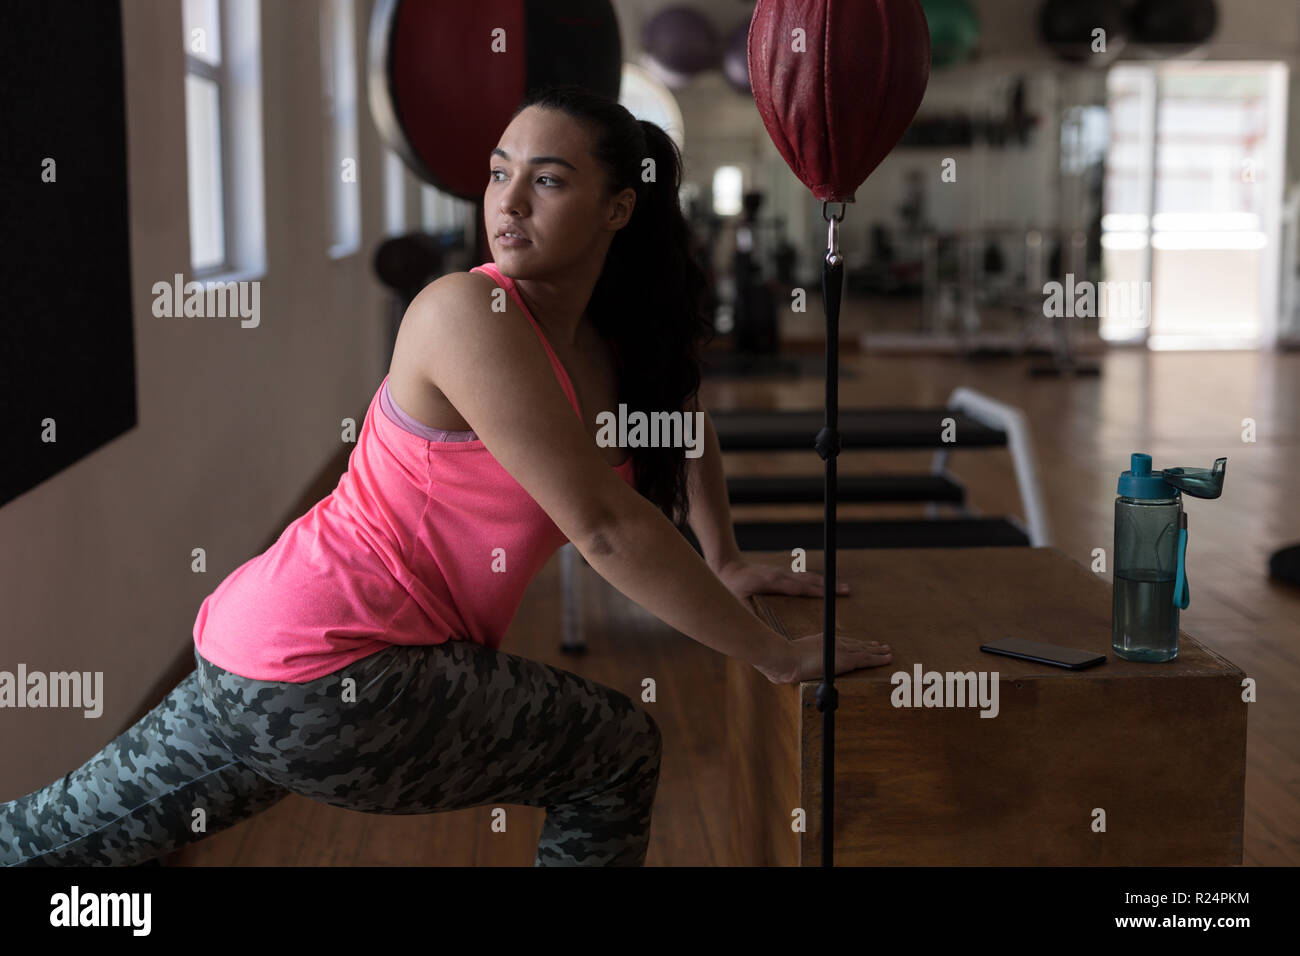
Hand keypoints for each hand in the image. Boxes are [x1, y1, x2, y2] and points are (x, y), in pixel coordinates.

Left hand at [716, 557, 850, 605]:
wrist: (727, 566)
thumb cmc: (732, 587)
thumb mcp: (738, 601)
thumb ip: (751, 611)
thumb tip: (760, 626)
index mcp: (772, 582)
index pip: (797, 587)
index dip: (814, 590)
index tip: (830, 594)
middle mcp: (780, 575)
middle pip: (808, 580)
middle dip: (829, 586)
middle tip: (847, 591)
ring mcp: (782, 573)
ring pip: (808, 577)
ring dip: (827, 583)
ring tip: (844, 589)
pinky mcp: (782, 574)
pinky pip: (803, 577)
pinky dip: (817, 582)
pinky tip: (827, 587)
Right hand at [756, 632, 892, 684]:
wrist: (784, 659)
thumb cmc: (781, 663)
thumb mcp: (787, 665)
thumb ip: (789, 669)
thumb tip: (781, 676)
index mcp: (822, 643)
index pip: (843, 643)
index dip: (855, 645)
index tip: (863, 645)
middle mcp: (833, 644)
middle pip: (856, 644)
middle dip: (869, 646)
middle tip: (882, 646)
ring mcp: (841, 650)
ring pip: (864, 650)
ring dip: (877, 651)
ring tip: (888, 651)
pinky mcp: (846, 659)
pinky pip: (867, 659)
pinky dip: (879, 659)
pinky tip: (888, 658)